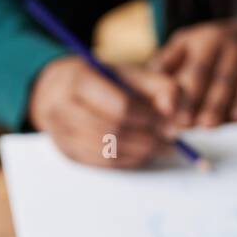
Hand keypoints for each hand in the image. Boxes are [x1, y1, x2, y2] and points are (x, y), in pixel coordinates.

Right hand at [28, 55, 183, 167]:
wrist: (56, 89)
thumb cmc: (100, 80)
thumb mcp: (130, 73)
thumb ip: (161, 88)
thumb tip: (179, 117)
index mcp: (78, 80)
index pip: (120, 107)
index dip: (150, 118)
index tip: (171, 122)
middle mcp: (62, 108)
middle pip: (113, 132)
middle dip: (147, 139)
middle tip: (170, 140)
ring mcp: (61, 134)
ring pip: (107, 152)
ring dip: (139, 152)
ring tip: (160, 146)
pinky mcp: (66, 153)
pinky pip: (101, 163)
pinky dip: (127, 161)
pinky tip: (142, 153)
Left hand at [151, 16, 236, 126]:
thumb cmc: (211, 51)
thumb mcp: (185, 49)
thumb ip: (164, 69)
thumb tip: (140, 96)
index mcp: (192, 41)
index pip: (175, 66)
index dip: (169, 90)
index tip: (164, 110)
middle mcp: (216, 42)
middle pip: (200, 74)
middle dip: (190, 101)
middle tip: (182, 124)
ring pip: (226, 82)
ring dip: (216, 105)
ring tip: (207, 125)